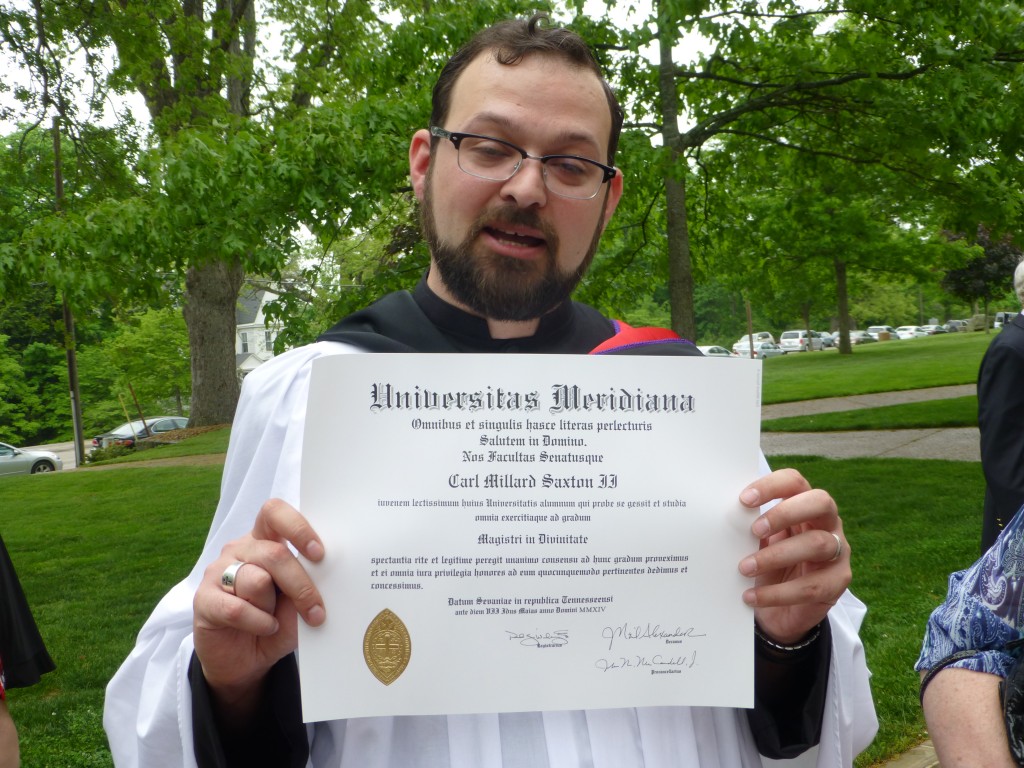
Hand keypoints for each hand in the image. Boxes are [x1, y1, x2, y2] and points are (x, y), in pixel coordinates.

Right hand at [192, 498, 325, 723]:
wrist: (244, 660)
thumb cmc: (276, 622)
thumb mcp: (297, 603)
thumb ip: (307, 583)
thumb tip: (329, 575)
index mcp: (264, 540)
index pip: (274, 513)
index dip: (297, 528)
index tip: (319, 554)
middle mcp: (240, 549)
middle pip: (274, 554)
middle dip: (301, 585)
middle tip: (316, 611)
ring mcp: (218, 572)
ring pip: (257, 581)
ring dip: (273, 608)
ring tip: (274, 621)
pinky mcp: (203, 599)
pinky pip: (237, 608)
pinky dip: (259, 623)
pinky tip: (266, 628)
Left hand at [737, 468, 849, 644]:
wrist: (779, 610)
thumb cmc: (768, 565)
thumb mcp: (758, 543)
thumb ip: (749, 527)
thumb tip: (724, 516)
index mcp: (804, 505)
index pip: (795, 482)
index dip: (771, 486)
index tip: (744, 500)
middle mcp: (827, 523)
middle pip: (820, 502)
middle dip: (785, 513)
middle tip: (754, 530)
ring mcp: (838, 552)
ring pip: (817, 544)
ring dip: (776, 555)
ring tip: (745, 568)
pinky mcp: (838, 582)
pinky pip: (811, 586)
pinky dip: (777, 593)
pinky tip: (752, 596)